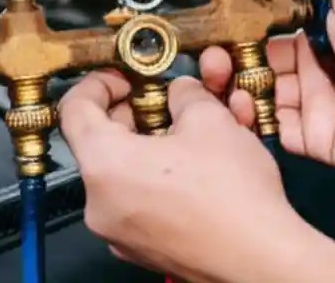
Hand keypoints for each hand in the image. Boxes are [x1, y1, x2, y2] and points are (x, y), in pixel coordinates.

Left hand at [60, 73, 306, 280]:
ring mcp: (119, 232)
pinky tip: (198, 170)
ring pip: (127, 173)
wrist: (259, 257)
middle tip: (167, 103)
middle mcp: (100, 203)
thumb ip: (185, 95)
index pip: (75, 109)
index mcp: (104, 164)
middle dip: (136, 116)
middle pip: (102, 143)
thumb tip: (180, 93)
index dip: (99, 83)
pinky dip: (162, 180)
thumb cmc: (232, 194)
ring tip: (195, 134)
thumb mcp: (210, 119)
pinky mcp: (143, 250)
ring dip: (154, 147)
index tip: (123, 78)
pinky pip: (141, 202)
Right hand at [201, 0, 334, 173]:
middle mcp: (309, 62)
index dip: (237, 15)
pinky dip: (248, 117)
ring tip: (220, 77)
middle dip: (225, 54)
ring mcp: (308, 101)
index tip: (211, 11)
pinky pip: (267, 127)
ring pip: (253, 91)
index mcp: (318, 24)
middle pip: (252, 56)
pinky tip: (243, 104)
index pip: (265, 17)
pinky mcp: (308, 138)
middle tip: (208, 53)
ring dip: (230, 84)